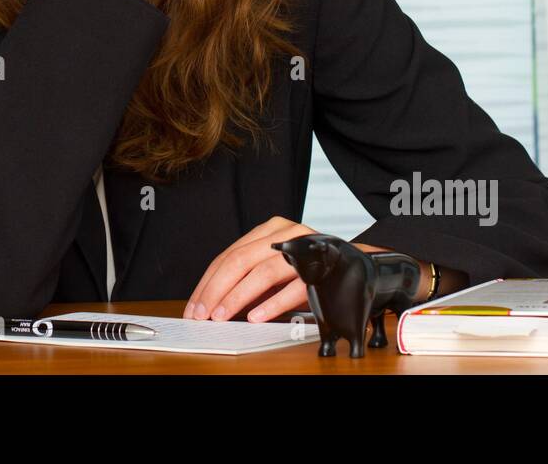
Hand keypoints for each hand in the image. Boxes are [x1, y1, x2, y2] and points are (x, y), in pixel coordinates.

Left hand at [184, 217, 397, 322]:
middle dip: (216, 291)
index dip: (208, 283)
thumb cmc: (307, 268)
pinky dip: (272, 304)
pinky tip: (256, 317)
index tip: (194, 306)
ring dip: (238, 297)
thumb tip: (211, 304)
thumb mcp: (273, 266)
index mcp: (268, 230)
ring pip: (263, 271)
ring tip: (222, 316)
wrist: (353, 264)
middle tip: (202, 315)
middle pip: (240, 261)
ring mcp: (303, 248)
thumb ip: (247, 277)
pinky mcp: (321, 267)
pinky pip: (293, 287)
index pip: (228, 256)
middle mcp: (284, 233)